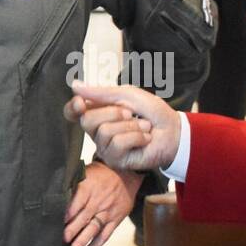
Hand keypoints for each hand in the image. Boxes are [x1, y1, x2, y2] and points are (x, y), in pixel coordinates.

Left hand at [63, 162, 140, 245]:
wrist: (126, 174)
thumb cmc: (102, 174)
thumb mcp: (86, 173)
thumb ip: (73, 185)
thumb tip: (55, 196)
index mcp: (89, 188)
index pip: (76, 202)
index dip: (67, 213)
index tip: (57, 223)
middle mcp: (98, 201)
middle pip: (84, 217)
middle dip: (73, 229)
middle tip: (63, 238)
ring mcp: (107, 212)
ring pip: (94, 228)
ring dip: (84, 240)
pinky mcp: (115, 220)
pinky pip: (105, 235)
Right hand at [64, 82, 181, 172]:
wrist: (172, 130)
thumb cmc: (152, 112)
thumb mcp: (127, 95)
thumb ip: (101, 92)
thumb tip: (74, 86)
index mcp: (98, 113)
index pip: (72, 113)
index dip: (72, 108)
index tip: (80, 102)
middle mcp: (97, 131)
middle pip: (87, 120)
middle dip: (113, 112)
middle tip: (131, 114)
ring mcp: (105, 147)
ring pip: (105, 131)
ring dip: (130, 125)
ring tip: (143, 127)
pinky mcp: (116, 160)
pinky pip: (117, 143)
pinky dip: (136, 137)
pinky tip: (144, 138)